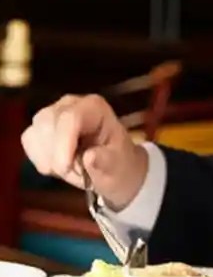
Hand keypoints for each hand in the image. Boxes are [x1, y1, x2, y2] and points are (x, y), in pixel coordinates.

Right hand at [21, 94, 148, 210]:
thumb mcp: (119, 168)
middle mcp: (70, 104)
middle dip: (55, 154)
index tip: (65, 168)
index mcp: (95, 107)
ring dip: (47, 158)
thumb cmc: (118, 164)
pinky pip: (29, 142)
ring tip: (70, 168)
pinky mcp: (39, 126)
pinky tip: (57, 165)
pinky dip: (39, 158)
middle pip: (47, 123)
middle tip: (74, 172)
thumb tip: (90, 156)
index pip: (70, 118)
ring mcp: (52, 113)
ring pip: (34, 133)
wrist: (110, 168)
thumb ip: (106, 162)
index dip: (62, 144)